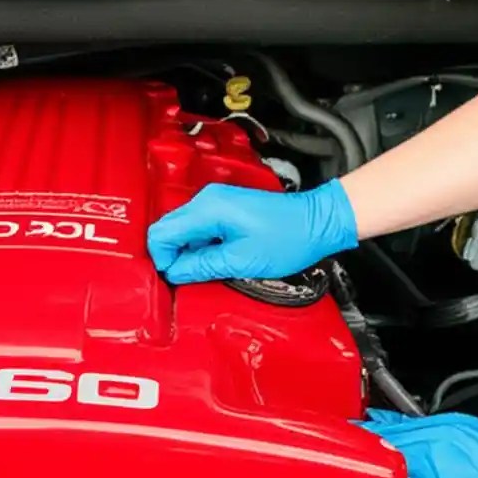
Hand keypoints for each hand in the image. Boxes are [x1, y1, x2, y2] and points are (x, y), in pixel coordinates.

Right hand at [146, 179, 357, 282]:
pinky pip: (198, 228)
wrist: (317, 222)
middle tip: (185, 278)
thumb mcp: (240, 261)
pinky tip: (214, 259)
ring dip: (185, 252)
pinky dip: (199, 246)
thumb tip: (175, 274)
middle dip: (171, 256)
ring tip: (204, 270)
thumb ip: (201, 267)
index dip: (161, 259)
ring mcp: (215, 202)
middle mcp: (207, 200)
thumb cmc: (288, 237)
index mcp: (207, 209)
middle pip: (167, 229)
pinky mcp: (224, 208)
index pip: (161, 233)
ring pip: (181, 230)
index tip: (174, 277)